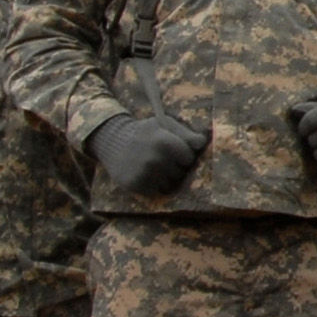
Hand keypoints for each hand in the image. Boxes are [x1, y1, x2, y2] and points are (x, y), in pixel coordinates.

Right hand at [88, 113, 208, 195]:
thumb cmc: (144, 131)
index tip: (175, 150)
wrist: (112, 141)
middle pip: (181, 172)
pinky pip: (157, 192)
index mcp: (164, 142)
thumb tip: (203, 142)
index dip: (184, 154)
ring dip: (166, 177)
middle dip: (176, 166)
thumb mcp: (164, 124)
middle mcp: (155, 159)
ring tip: (153, 165)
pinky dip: (155, 185)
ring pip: (170, 184)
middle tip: (161, 157)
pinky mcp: (136, 186)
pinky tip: (147, 174)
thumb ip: (185, 133)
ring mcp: (145, 174)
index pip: (189, 157)